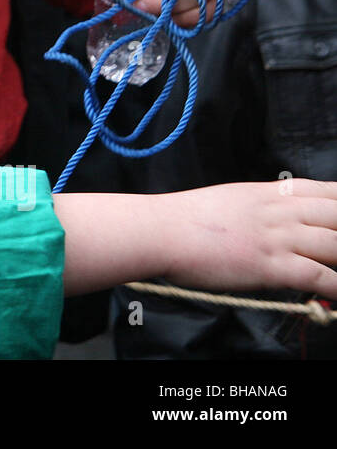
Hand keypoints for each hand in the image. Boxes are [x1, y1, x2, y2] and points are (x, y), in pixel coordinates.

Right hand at [158, 179, 336, 295]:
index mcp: (267, 193)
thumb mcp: (229, 200)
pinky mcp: (269, 265)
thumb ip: (258, 208)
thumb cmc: (184, 219)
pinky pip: (318, 276)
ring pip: (335, 244)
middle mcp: (278, 212)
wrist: (160, 230)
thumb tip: (274, 223)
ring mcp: (276, 237)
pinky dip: (336, 287)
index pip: (324, 191)